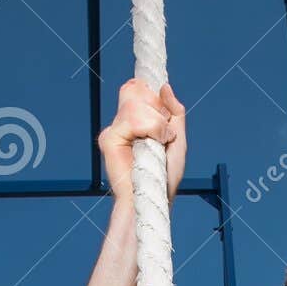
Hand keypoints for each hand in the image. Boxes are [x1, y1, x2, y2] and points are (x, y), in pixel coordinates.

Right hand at [98, 78, 186, 204]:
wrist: (154, 199)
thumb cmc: (164, 177)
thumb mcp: (178, 139)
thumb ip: (175, 112)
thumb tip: (164, 87)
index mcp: (135, 120)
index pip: (137, 87)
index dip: (152, 96)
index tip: (164, 120)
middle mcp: (122, 122)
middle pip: (136, 89)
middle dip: (158, 111)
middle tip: (162, 138)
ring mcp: (114, 130)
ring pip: (136, 104)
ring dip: (156, 124)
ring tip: (157, 145)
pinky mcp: (108, 139)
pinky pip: (132, 119)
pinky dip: (150, 130)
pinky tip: (150, 147)